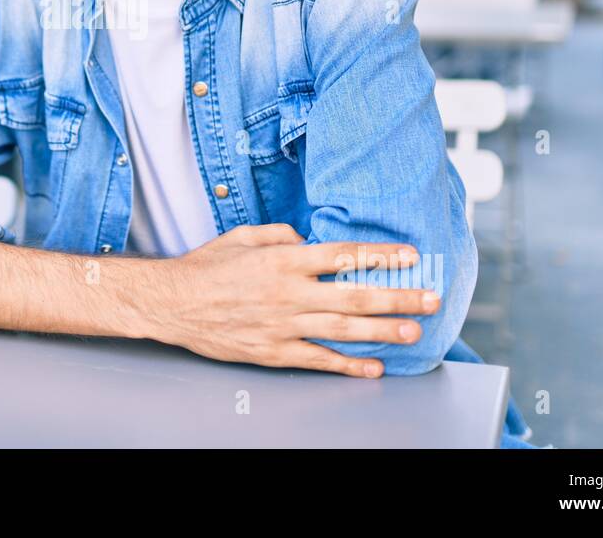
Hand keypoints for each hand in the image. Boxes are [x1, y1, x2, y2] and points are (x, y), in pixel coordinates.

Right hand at [148, 223, 439, 376]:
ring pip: (343, 329)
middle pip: (354, 295)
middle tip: (431, 299)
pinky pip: (317, 359)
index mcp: (283, 260)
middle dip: (398, 297)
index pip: (343, 256)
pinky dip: (347, 365)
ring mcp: (282, 325)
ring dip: (383, 332)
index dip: (380, 256)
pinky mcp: (272, 351)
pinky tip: (372, 368)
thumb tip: (307, 241)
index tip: (410, 256)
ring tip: (414, 332)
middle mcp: (288, 293)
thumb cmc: (206, 267)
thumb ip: (280, 235)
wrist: (172, 303)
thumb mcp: (243, 236)